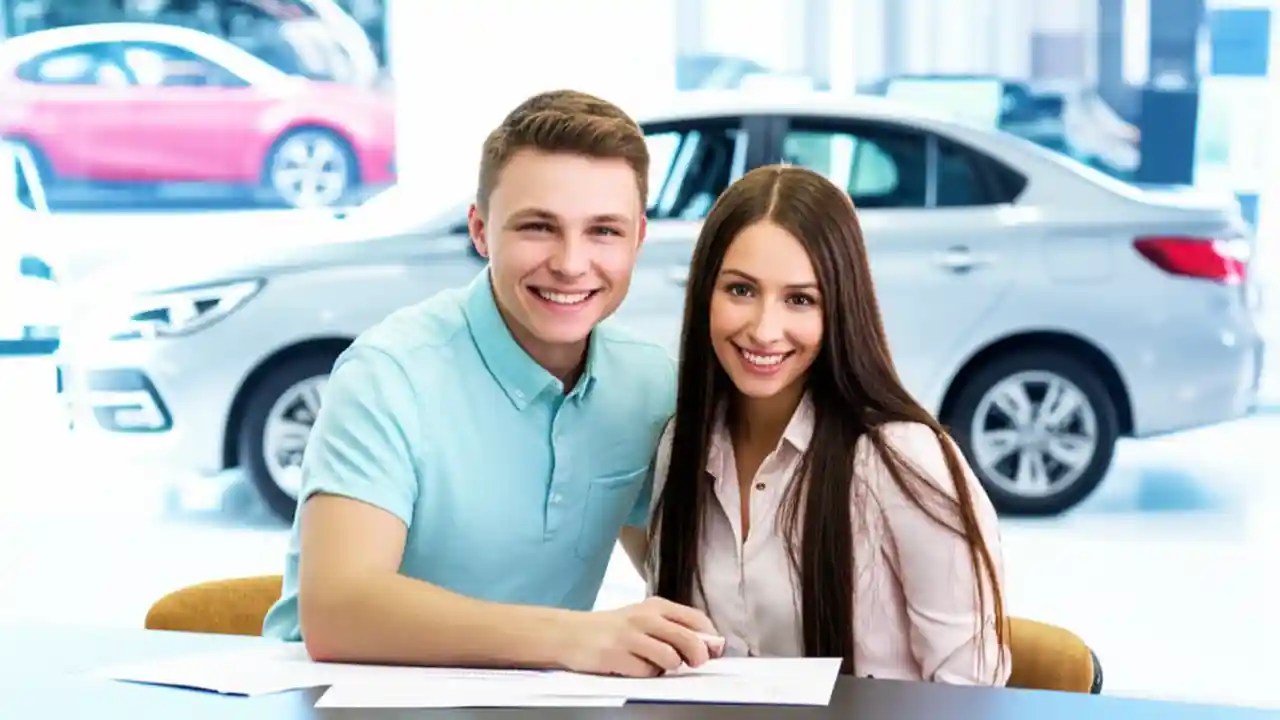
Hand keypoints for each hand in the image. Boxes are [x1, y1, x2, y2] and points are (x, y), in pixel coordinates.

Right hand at [560, 597, 720, 676]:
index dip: (710, 637)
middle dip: (698, 656)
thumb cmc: (613, 628)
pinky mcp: (616, 655)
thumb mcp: (645, 618)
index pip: (696, 619)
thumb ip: (674, 627)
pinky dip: (646, 674)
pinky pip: (646, 672)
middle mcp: (644, 617)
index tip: (713, 650)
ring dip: (669, 667)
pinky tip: (634, 666)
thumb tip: (709, 646)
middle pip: (688, 639)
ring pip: (670, 658)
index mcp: (656, 606)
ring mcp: (630, 636)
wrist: (571, 633)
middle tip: (694, 662)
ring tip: (655, 663)